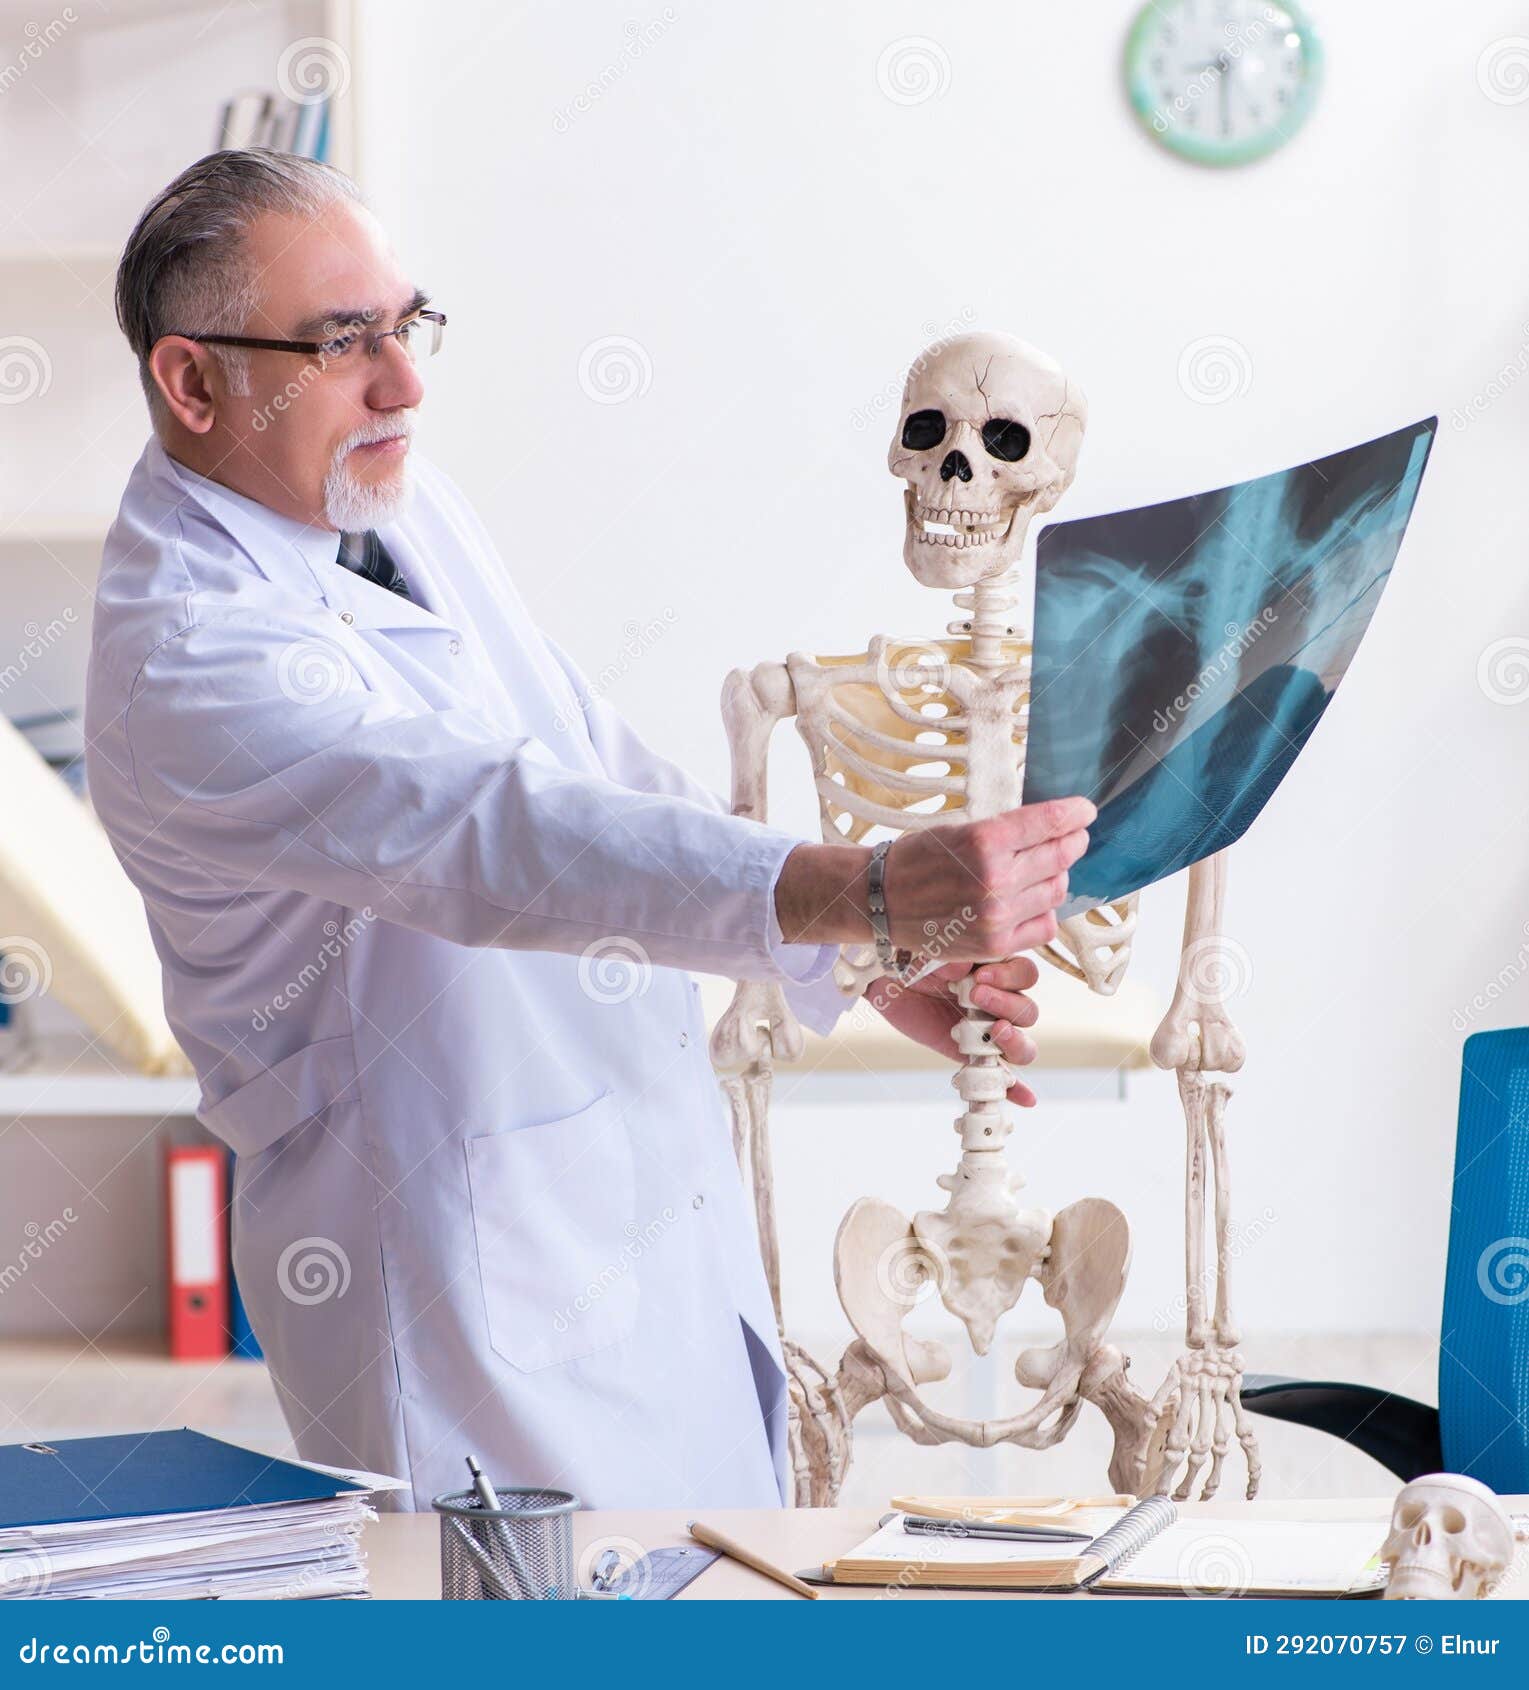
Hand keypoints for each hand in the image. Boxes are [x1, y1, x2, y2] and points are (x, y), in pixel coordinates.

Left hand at [868, 954, 1044, 1106]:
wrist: (885, 978)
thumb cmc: (912, 960)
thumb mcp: (931, 953)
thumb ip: (951, 957)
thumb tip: (965, 967)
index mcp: (997, 971)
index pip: (1025, 974)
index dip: (1010, 975)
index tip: (980, 975)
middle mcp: (999, 1002)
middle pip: (1028, 1011)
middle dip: (1007, 1004)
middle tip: (976, 997)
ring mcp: (987, 1031)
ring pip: (1023, 1044)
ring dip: (1016, 1041)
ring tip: (996, 1034)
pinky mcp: (972, 1055)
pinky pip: (1001, 1076)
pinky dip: (1017, 1090)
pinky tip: (1025, 1098)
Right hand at [882, 798, 1093, 957]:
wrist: (882, 900)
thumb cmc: (919, 859)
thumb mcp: (960, 829)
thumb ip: (1008, 831)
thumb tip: (1054, 826)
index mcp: (984, 840)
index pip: (1049, 822)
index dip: (1075, 814)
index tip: (1084, 812)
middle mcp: (995, 879)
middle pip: (1060, 857)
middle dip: (1072, 843)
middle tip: (1074, 837)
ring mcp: (998, 916)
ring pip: (1056, 891)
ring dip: (1057, 877)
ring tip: (1044, 870)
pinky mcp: (997, 944)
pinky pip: (1045, 926)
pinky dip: (1044, 911)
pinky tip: (1031, 901)